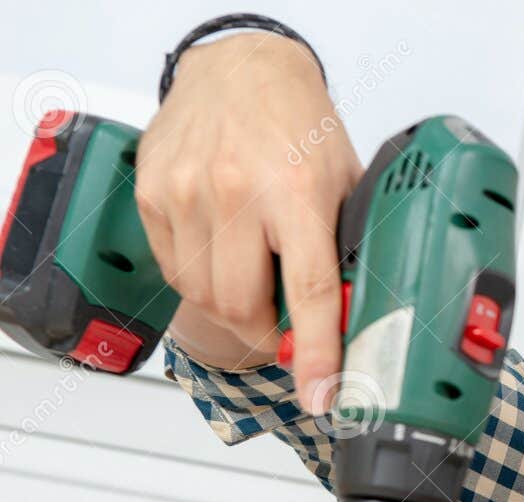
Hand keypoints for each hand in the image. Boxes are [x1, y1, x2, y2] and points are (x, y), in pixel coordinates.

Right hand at [136, 32, 361, 410]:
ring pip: (204, 296)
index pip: (308, 292)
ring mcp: (187, 193)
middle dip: (265, 332)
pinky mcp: (152, 194)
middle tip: (283, 323)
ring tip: (254, 279)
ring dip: (232, 307)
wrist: (241, 69)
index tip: (320, 396)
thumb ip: (347, 251)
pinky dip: (201, 278)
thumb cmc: (300, 128)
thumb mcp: (345, 184)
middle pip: (243, 306)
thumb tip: (356, 321)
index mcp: (298, 193)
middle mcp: (236, 192)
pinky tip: (222, 253)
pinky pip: (174, 269)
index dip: (314, 353)